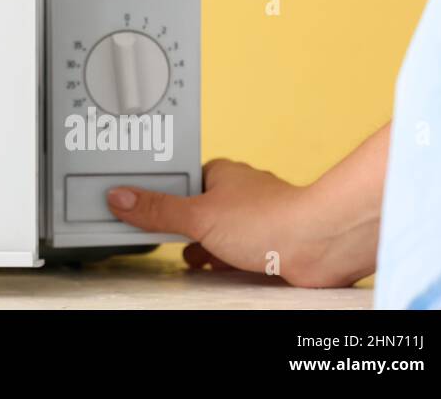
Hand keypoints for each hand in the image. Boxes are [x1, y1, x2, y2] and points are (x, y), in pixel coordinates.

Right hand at [106, 158, 379, 287]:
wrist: (319, 245)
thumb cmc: (270, 218)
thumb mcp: (197, 216)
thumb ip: (158, 210)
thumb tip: (121, 198)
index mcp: (221, 173)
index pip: (182, 179)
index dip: (164, 195)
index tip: (145, 208)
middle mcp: (242, 191)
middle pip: (201, 206)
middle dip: (185, 224)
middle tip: (166, 235)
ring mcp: (260, 216)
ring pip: (223, 229)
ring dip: (209, 244)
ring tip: (192, 256)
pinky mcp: (274, 241)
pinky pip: (243, 249)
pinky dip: (230, 258)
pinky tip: (222, 267)